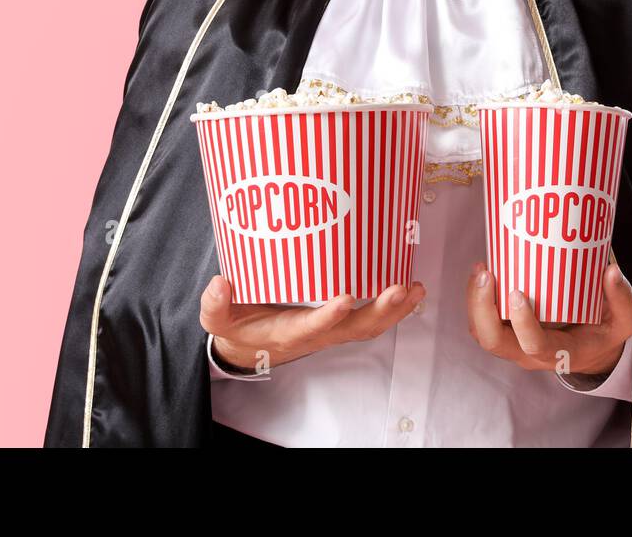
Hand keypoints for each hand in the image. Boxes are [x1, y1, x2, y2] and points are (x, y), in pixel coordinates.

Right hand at [200, 274, 425, 372]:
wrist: (251, 347)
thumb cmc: (240, 329)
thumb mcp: (218, 321)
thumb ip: (215, 306)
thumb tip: (219, 283)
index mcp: (290, 331)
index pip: (313, 326)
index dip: (329, 316)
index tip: (345, 299)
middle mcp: (318, 333)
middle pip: (356, 328)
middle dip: (381, 311)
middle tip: (400, 289)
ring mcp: (334, 329)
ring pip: (370, 325)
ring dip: (396, 310)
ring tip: (416, 289)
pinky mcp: (342, 322)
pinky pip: (372, 319)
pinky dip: (394, 308)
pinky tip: (411, 290)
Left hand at [465, 261, 631, 376]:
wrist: (592, 348)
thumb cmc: (606, 331)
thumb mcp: (626, 320)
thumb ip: (622, 298)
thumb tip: (611, 271)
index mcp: (561, 353)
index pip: (534, 345)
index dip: (522, 322)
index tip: (517, 292)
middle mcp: (531, 353)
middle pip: (493, 342)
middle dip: (482, 308)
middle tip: (486, 273)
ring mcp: (515, 344)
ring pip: (482, 332)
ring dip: (475, 301)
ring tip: (481, 268)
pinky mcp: (507, 331)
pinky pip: (482, 320)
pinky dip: (477, 298)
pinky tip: (483, 271)